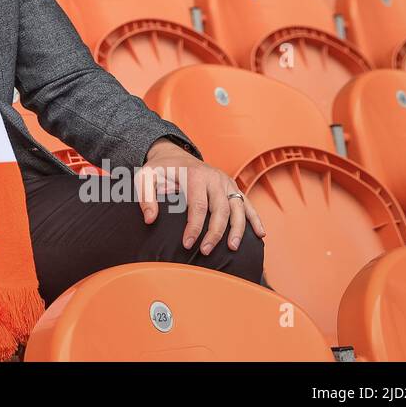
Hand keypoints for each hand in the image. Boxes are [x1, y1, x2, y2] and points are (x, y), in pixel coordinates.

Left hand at [136, 140, 266, 254]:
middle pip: (221, 209)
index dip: (194, 227)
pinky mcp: (232, 186)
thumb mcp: (145, 177)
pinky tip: (260, 234)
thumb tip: (150, 219)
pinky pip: (247, 203)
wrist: (174, 154)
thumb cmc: (160, 169)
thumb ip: (146, 197)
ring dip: (238, 229)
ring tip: (232, 248)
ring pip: (238, 207)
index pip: (198, 205)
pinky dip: (255, 218)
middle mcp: (214, 177)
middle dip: (215, 232)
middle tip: (206, 252)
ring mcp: (226, 181)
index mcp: (195, 175)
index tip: (187, 244)